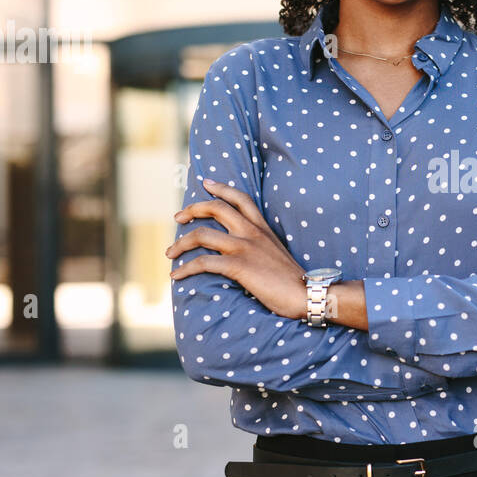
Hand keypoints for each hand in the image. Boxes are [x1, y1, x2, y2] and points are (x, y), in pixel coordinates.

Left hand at [165, 179, 307, 319]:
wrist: (306, 293)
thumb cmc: (292, 280)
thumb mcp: (276, 253)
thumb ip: (259, 245)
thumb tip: (243, 249)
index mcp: (262, 228)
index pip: (240, 198)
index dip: (221, 188)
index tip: (206, 183)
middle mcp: (252, 233)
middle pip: (216, 208)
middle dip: (192, 209)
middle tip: (178, 217)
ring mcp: (245, 248)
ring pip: (202, 234)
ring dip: (180, 243)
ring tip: (170, 253)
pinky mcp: (239, 266)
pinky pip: (203, 262)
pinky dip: (185, 268)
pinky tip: (176, 275)